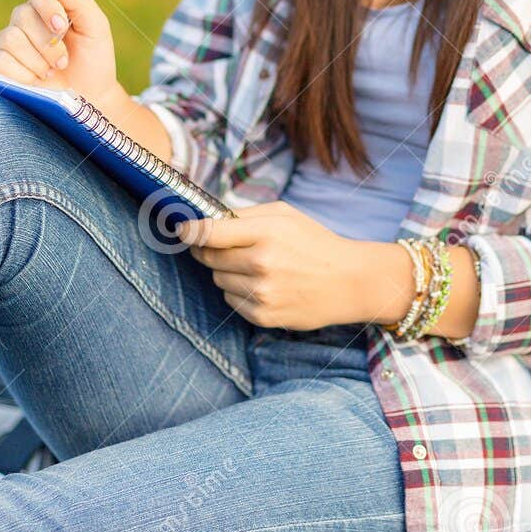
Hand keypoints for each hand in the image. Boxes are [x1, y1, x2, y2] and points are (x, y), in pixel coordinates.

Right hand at [0, 0, 124, 111]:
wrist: (89, 98)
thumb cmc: (93, 60)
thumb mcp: (95, 27)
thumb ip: (78, 0)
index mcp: (48, 4)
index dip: (46, 3)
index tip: (62, 25)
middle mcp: (25, 20)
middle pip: (22, 15)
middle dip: (47, 41)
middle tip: (64, 60)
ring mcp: (9, 42)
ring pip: (10, 38)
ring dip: (38, 60)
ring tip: (53, 72)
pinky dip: (23, 73)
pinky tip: (37, 81)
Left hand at [175, 201, 361, 329]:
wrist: (350, 282)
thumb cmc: (315, 242)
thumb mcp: (285, 215)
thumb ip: (245, 215)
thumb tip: (205, 218)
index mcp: (265, 234)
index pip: (209, 233)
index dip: (188, 230)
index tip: (180, 228)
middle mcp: (261, 265)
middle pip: (208, 257)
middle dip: (209, 250)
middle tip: (222, 245)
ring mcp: (261, 294)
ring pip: (217, 280)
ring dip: (226, 272)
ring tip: (255, 266)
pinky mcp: (263, 316)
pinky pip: (231, 301)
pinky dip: (239, 292)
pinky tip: (264, 284)